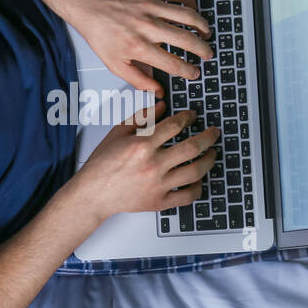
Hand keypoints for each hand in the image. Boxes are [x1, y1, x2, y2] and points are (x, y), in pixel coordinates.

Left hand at [66, 0, 213, 93]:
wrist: (89, 4)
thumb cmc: (101, 34)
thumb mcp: (114, 64)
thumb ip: (138, 80)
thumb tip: (157, 91)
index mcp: (139, 47)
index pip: (173, 64)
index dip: (188, 71)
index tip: (194, 73)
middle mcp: (147, 27)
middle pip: (187, 40)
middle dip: (203, 50)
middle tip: (208, 54)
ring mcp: (151, 6)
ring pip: (188, 15)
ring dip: (202, 26)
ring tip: (206, 33)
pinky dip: (191, 2)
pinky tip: (192, 10)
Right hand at [67, 102, 219, 218]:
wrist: (93, 193)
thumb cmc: (103, 164)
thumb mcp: (118, 133)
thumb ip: (142, 117)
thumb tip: (162, 106)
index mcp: (142, 145)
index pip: (175, 125)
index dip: (188, 117)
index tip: (192, 116)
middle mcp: (153, 164)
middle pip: (192, 147)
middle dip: (208, 137)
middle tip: (214, 133)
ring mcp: (158, 185)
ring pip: (195, 171)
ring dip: (209, 160)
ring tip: (212, 154)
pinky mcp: (159, 201)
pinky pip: (187, 196)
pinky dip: (198, 188)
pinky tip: (199, 180)